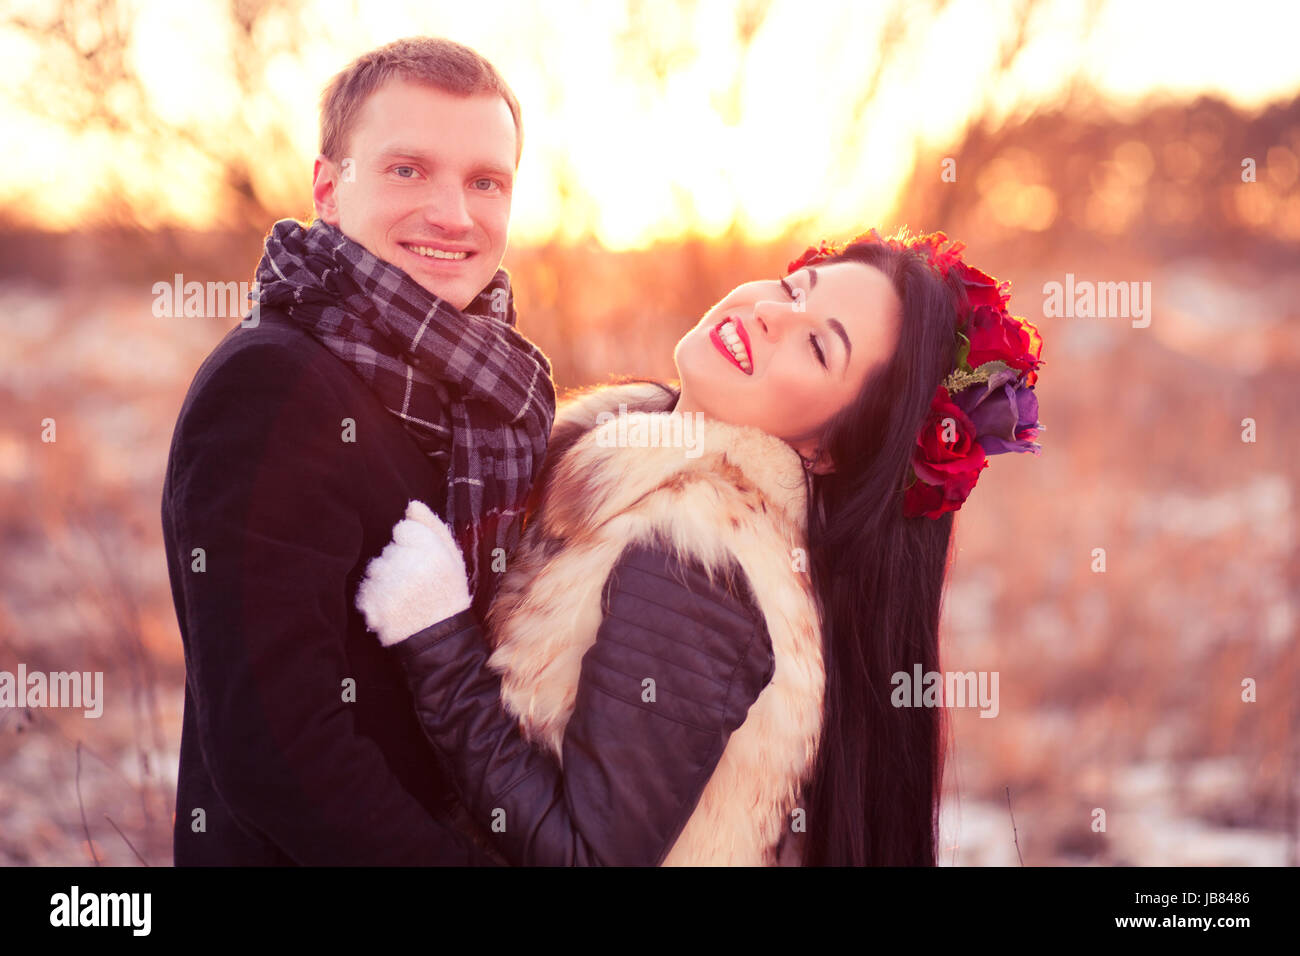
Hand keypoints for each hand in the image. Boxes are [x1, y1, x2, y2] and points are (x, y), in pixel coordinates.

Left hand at [356, 500, 471, 645]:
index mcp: (434, 554)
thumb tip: (412, 505)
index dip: (412, 544)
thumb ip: (433, 527)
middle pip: (388, 548)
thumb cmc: (446, 593)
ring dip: (386, 578)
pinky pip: (366, 588)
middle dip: (399, 562)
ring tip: (405, 595)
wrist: (438, 638)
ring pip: (375, 567)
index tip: (424, 562)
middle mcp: (412, 568)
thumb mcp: (452, 558)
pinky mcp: (374, 605)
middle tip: (417, 583)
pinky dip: (376, 596)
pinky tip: (394, 606)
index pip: (403, 529)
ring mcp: (391, 588)